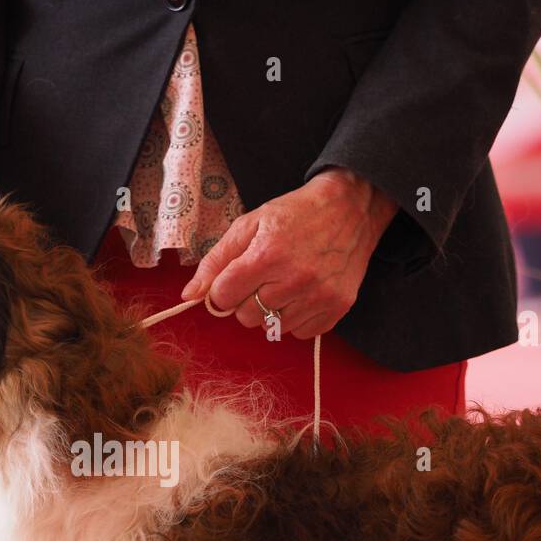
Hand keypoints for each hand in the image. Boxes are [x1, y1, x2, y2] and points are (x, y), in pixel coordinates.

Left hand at [181, 167, 397, 339]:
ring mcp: (318, 296)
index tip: (232, 280)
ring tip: (284, 284)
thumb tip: (189, 295)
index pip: (224, 296)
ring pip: (272, 327)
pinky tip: (302, 294)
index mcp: (267, 255)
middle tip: (261, 279)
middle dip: (246, 301)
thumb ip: (216, 260)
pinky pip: (301, 333)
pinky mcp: (337, 307)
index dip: (222, 290)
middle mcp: (294, 279)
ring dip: (272, 311)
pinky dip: (296, 318)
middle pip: (246, 317)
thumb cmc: (295, 214)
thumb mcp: (249, 225)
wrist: (351, 208)